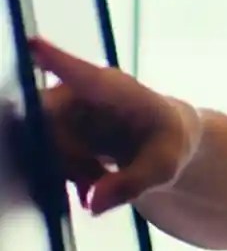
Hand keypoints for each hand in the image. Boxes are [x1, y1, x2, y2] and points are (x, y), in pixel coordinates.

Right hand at [29, 37, 198, 214]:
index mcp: (116, 89)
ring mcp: (66, 109)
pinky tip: (93, 185)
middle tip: (96, 183)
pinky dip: (66, 175)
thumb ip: (132, 183)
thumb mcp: (164, 167)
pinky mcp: (56, 128)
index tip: (33, 45)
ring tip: (104, 183)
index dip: (55, 60)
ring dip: (70, 171)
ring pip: (44, 143)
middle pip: (50, 123)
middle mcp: (83, 93)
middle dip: (68, 158)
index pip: (81, 72)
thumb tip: (93, 204)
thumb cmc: (169, 144)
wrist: (165, 144)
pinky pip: (45, 154)